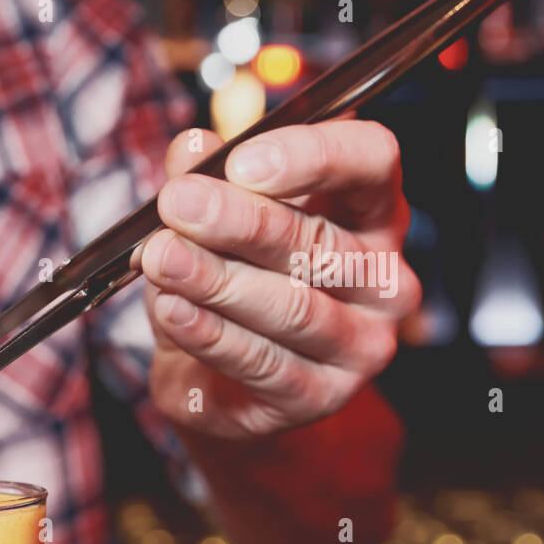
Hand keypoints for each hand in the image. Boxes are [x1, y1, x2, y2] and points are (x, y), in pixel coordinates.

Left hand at [135, 121, 419, 438]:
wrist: (219, 384)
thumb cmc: (231, 284)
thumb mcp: (211, 224)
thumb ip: (207, 180)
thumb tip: (191, 146)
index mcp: (369, 211)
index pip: (372, 162)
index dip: (312, 155)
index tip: (242, 159)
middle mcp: (382, 276)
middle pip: (319, 240)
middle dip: (239, 220)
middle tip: (177, 204)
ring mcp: (361, 343)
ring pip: (291, 306)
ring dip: (217, 279)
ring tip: (161, 258)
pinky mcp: (321, 396)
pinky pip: (263, 362)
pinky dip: (211, 335)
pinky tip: (172, 309)